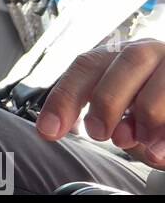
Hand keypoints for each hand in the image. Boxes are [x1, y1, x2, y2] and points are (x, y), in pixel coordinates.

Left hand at [36, 38, 164, 167]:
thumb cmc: (145, 104)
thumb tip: (55, 127)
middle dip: (107, 103)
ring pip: (157, 92)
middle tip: (99, 133)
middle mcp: (150, 51)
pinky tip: (157, 151)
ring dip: (143, 123)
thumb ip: (94, 110)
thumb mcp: (117, 104)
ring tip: (136, 139)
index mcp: (119, 54)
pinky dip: (164, 140)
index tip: (49, 130)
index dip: (65, 98)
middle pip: (126, 63)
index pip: (87, 66)